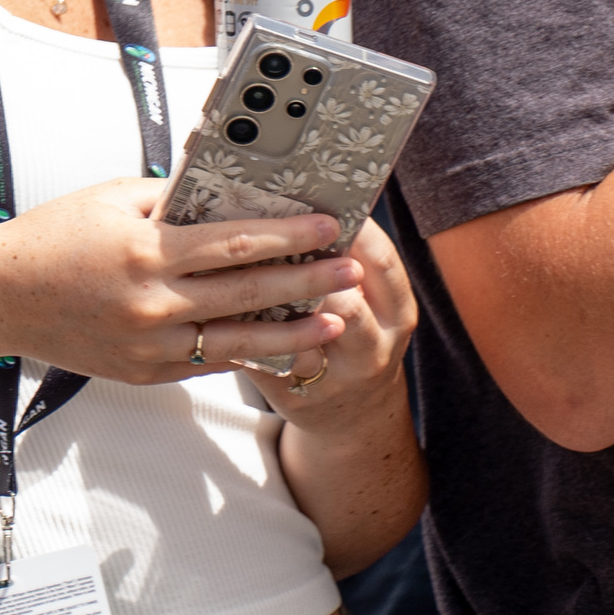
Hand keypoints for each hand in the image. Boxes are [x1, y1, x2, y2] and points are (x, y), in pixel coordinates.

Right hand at [0, 179, 356, 383]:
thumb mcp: (108, 200)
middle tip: (353, 271)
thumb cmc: (51, 237)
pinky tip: (282, 344)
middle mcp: (153, 304)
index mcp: (147, 252)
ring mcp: (150, 346)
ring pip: (238, 340)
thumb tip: (222, 187)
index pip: (234, 242)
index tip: (329, 226)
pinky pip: (207, 362)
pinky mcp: (143, 373)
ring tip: (337, 320)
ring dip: (293, 330)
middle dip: (308, 281)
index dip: (287, 234)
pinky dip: (248, 353)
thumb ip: (169, 196)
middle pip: (247, 293)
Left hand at [235, 217, 417, 432]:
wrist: (356, 416)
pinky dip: (244, 333)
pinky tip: (218, 309)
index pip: (382, 260)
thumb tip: (291, 199)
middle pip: (347, 302)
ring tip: (243, 269)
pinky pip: (269, 360)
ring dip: (274, 302)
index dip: (350, 228)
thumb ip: (339, 262)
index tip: (315, 198)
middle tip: (271, 235)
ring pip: (307, 336)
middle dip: (308, 271)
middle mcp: (376, 344)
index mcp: (395, 309)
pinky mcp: (299, 396)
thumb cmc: (351, 337)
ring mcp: (338, 376)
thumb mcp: (368, 301)